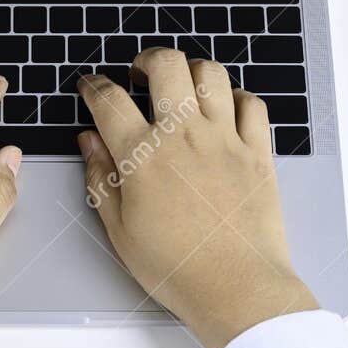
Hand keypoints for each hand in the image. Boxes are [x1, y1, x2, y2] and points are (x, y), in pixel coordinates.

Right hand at [75, 47, 316, 347]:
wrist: (236, 288)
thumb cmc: (175, 267)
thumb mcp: (119, 229)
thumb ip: (101, 178)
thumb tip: (90, 141)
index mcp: (143, 156)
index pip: (109, 100)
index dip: (94, 86)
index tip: (91, 87)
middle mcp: (183, 136)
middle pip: (167, 65)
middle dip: (147, 59)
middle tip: (140, 73)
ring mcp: (225, 139)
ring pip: (211, 74)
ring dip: (192, 71)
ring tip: (183, 86)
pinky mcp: (257, 152)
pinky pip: (252, 104)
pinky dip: (237, 97)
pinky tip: (225, 109)